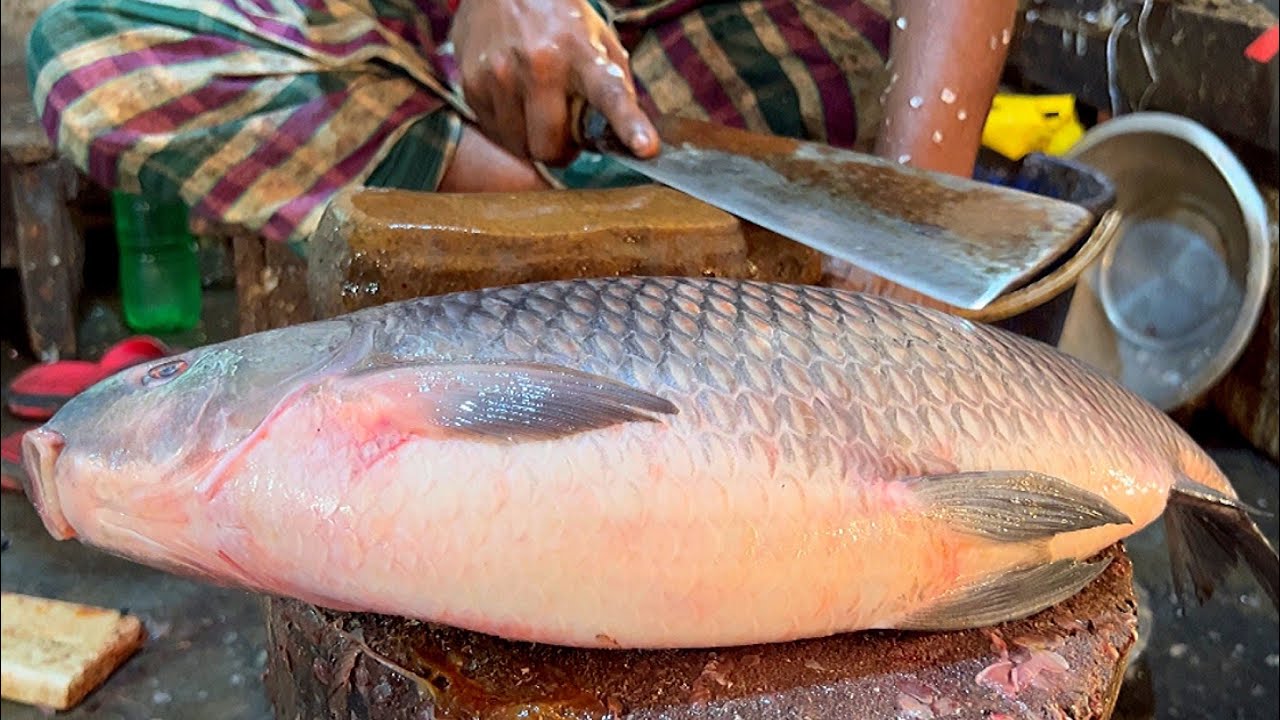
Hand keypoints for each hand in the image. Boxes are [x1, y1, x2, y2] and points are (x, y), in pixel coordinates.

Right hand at [449, 0, 659, 165]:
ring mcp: (501, 75)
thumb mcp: (597, 39)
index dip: (629, 124)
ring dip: (531, 139)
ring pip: (519, 146)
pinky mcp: (472, 83)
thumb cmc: (557, 18)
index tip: (646, 148)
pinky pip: (495, 132)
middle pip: (549, 147)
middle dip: (560, 150)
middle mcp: (540, 64)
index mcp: (582, 53)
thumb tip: (629, 137)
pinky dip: (507, 128)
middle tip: (563, 134)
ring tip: (535, 111)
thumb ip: (615, 84)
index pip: (610, 94)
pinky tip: (513, 100)